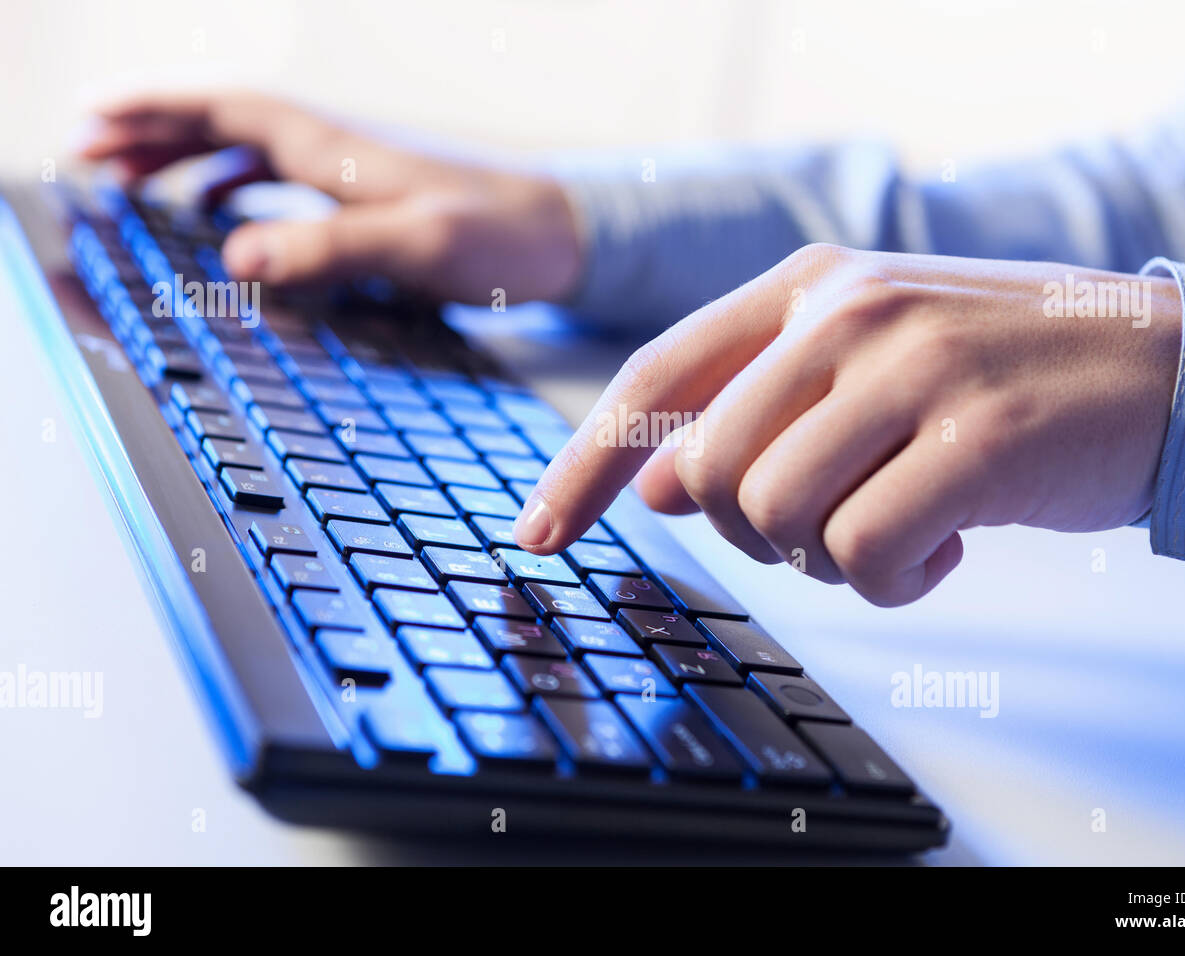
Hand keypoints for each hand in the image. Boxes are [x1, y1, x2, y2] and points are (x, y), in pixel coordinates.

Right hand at [78, 91, 582, 302]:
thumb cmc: (498, 238)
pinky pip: (284, 178)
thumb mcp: (411, 246)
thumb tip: (234, 255)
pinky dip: (239, 186)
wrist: (564, 235)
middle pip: (224, 123)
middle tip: (87, 152)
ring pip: (249, 148)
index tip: (92, 118)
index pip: (227, 111)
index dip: (156, 111)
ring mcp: (354, 171)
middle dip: (152, 131)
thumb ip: (327, 248)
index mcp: (335, 148)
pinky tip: (228, 213)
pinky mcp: (373, 198)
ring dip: (187, 156)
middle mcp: (337, 148)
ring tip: (132, 177)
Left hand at [513, 245, 1182, 605]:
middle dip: (755, 532)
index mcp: (812, 284)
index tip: (536, 533)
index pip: (657, 376)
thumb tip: (653, 488)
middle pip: (709, 472)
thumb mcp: (869, 363)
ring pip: (777, 518)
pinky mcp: (974, 437)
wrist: (1160, 367)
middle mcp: (849, 311)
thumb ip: (757, 409)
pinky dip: (893, 582)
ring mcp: (912, 368)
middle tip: (835, 521)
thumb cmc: (1000, 372)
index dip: (583, 463)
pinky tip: (945, 551)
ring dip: (828, 557)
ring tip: (901, 526)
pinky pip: (864, 555)